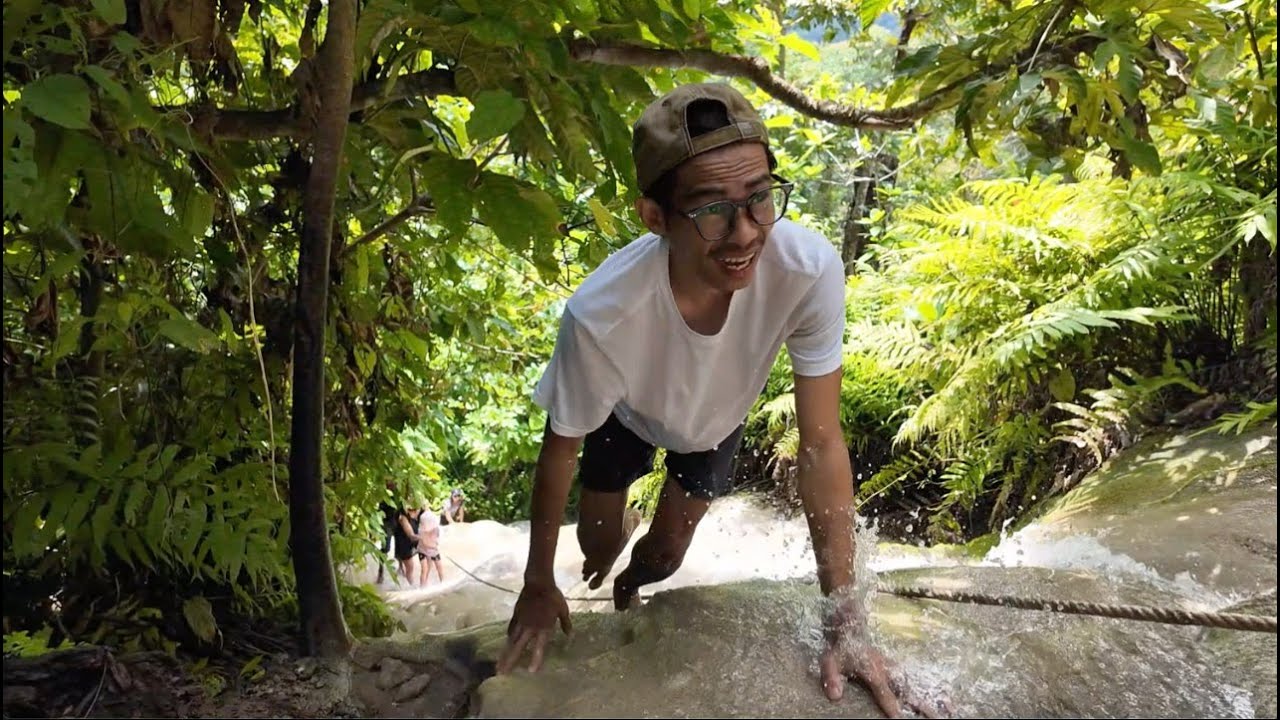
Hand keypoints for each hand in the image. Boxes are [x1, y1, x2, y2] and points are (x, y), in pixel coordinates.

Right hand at [496, 580, 571, 673]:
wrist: (538, 582)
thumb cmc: (553, 596)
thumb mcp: (563, 610)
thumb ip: (565, 623)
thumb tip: (569, 634)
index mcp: (544, 628)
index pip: (539, 647)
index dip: (536, 660)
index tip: (530, 672)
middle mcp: (530, 628)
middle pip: (518, 647)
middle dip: (510, 661)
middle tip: (501, 672)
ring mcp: (521, 621)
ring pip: (511, 640)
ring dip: (505, 652)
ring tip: (499, 663)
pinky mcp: (516, 614)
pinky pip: (511, 628)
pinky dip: (509, 636)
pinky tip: (507, 641)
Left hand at [819, 596, 948, 717]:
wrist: (850, 626)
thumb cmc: (840, 648)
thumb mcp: (829, 661)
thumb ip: (831, 678)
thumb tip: (835, 696)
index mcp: (873, 670)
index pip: (884, 692)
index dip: (891, 706)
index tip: (898, 719)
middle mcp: (889, 669)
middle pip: (909, 689)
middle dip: (923, 703)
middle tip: (937, 716)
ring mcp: (896, 667)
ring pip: (918, 684)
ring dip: (934, 695)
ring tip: (950, 709)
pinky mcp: (899, 667)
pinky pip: (917, 679)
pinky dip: (932, 688)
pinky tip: (945, 698)